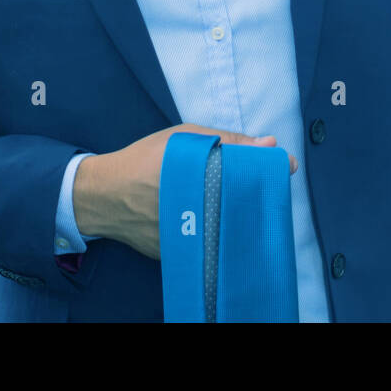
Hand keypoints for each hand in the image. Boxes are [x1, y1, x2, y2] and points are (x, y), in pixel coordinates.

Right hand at [73, 123, 296, 258]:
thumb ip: (226, 141)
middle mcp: (198, 213)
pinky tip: (215, 216)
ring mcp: (189, 236)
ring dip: (236, 214)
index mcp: (201, 181)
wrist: (103, 196)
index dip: (268, 174)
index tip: (287, 167)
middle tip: (261, 185)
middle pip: (242, 208)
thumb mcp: (183, 138)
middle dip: (255, 197)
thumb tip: (269, 145)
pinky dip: (215, 228)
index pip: (249, 180)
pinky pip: (207, 240)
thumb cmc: (145, 160)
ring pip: (227, 227)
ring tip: (238, 200)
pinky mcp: (181, 252)